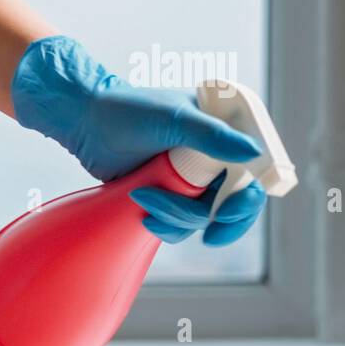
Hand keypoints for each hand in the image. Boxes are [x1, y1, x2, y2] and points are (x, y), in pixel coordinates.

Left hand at [12, 35, 265, 244]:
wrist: (85, 123)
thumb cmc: (129, 110)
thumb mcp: (173, 118)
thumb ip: (212, 135)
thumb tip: (253, 152)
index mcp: (227, 129)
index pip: (259, 168)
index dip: (252, 195)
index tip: (229, 210)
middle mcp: (217, 154)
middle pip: (239, 201)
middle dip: (222, 220)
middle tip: (210, 236)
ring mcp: (194, 177)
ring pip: (206, 216)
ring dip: (178, 217)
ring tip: (143, 197)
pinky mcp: (171, 195)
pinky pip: (182, 224)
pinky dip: (167, 226)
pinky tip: (146, 215)